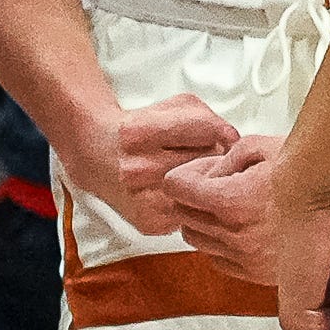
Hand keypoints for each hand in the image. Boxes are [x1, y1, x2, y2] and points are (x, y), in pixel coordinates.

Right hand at [67, 96, 235, 234]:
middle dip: (214, 157)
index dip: (222, 133)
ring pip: (201, 192)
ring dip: (207, 183)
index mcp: (139, 132)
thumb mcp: (169, 107)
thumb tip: (233, 142)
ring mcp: (141, 199)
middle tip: (207, 155)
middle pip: (205, 163)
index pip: (206, 131)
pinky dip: (194, 203)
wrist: (96, 155)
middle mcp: (136, 168)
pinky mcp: (148, 223)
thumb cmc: (140, 128)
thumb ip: (205, 116)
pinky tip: (184, 192)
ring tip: (197, 174)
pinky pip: (191, 213)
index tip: (225, 137)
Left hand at [167, 134, 279, 279]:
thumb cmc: (300, 167)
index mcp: (230, 201)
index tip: (189, 175)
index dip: (180, 177)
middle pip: (183, 218)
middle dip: (188, 201)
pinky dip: (218, 247)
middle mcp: (235, 235)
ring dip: (202, 224)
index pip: (176, 189)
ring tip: (223, 209)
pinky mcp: (259, 274)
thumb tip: (208, 174)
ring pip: (198, 243)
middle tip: (205, 188)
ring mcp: (247, 258)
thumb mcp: (255, 146)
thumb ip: (222, 161)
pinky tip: (235, 231)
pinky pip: (219, 263)